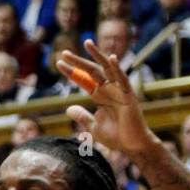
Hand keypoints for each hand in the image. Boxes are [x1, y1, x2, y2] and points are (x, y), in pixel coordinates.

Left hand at [57, 40, 154, 157]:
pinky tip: (111, 58)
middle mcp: (109, 89)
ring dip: (97, 56)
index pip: (83, 80)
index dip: (72, 72)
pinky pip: (122, 79)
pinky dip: (117, 69)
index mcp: (100, 95)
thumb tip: (68, 109)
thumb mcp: (92, 126)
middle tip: (63, 53)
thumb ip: (82, 116)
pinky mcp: (128, 95)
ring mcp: (119, 90)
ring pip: (107, 69)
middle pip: (92, 71)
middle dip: (78, 62)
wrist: (131, 145)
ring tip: (87, 43)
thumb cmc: (115, 136)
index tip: (58, 64)